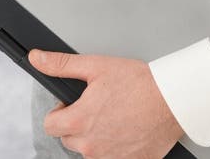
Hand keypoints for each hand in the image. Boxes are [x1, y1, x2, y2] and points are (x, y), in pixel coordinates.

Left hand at [28, 49, 184, 158]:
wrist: (172, 101)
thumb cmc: (138, 83)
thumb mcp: (96, 66)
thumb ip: (62, 64)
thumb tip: (37, 59)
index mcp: (79, 121)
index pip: (50, 124)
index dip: (60, 110)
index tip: (74, 102)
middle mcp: (90, 146)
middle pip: (69, 138)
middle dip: (77, 123)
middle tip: (99, 106)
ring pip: (89, 150)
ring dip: (95, 137)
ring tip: (115, 116)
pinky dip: (114, 148)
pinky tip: (126, 130)